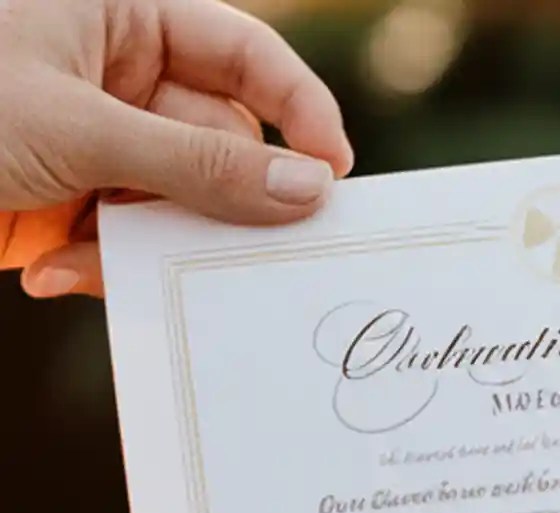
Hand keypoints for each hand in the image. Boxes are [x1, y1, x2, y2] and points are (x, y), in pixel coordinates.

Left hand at [0, 0, 353, 298]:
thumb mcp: (75, 128)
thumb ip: (199, 163)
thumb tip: (308, 189)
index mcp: (125, 18)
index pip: (245, 56)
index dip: (298, 110)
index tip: (333, 173)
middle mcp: (120, 75)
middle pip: (223, 145)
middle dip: (217, 203)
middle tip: (235, 252)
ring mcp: (99, 139)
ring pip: (182, 203)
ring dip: (151, 244)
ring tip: (100, 260)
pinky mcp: (73, 198)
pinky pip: (130, 237)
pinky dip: (104, 263)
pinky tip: (56, 270)